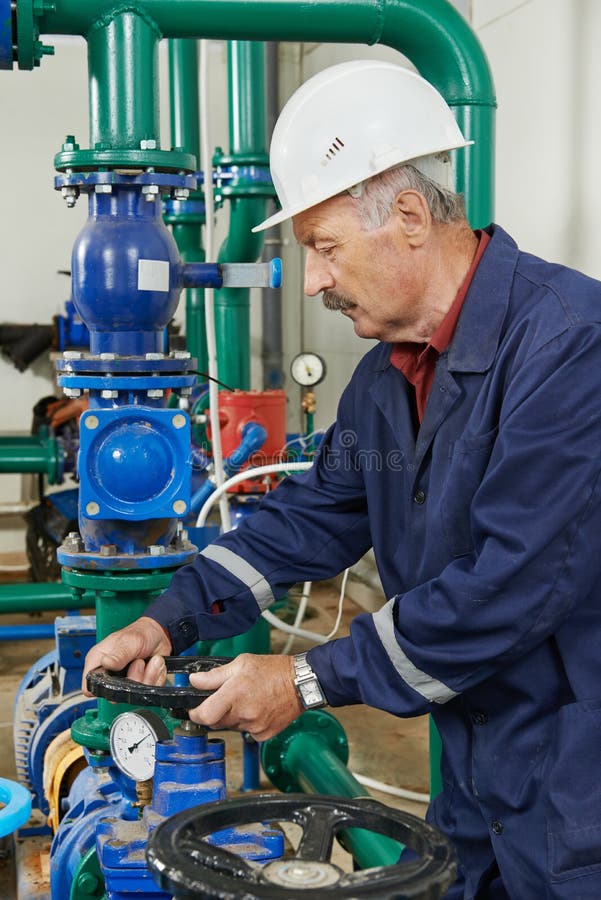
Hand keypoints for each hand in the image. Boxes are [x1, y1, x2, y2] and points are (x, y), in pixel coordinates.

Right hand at [82, 616, 171, 695]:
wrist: (159, 635)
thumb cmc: (139, 633)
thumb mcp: (128, 641)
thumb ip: (118, 654)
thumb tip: (106, 664)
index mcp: (99, 661)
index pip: (89, 685)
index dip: (101, 688)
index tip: (117, 680)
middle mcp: (110, 674)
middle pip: (116, 694)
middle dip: (134, 678)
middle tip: (139, 662)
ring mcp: (125, 680)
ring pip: (135, 693)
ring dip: (148, 676)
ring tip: (148, 660)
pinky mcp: (139, 684)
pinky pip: (148, 690)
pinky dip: (155, 676)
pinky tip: (154, 665)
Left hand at [188, 653, 302, 740]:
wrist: (300, 683)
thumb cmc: (273, 670)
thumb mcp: (242, 663)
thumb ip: (215, 675)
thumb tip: (194, 680)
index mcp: (235, 693)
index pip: (204, 715)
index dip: (195, 713)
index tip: (195, 709)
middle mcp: (244, 713)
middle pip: (216, 722)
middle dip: (216, 712)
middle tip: (227, 698)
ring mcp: (254, 726)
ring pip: (231, 727)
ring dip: (232, 717)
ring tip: (247, 700)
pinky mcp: (263, 734)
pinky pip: (246, 732)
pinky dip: (247, 723)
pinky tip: (257, 709)